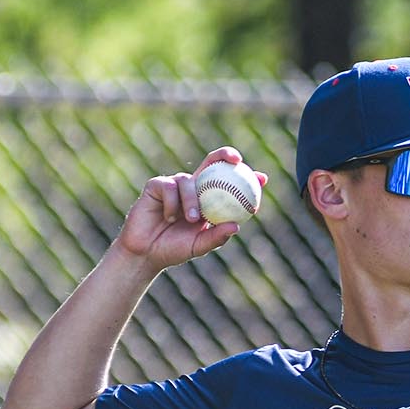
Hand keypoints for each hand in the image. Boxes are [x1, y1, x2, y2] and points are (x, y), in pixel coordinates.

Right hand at [116, 146, 268, 272]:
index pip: (229, 184)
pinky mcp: (156, 185)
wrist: (146, 253)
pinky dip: (172, 204)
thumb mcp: (200, 246)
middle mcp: (193, 189)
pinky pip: (169, 187)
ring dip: (192, 201)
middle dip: (226, 155)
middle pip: (212, 163)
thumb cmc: (174, 250)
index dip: (247, 177)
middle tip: (237, 160)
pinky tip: (169, 218)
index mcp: (208, 201)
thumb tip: (237, 226)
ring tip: (191, 220)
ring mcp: (174, 185)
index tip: (263, 178)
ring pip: (189, 181)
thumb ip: (217, 236)